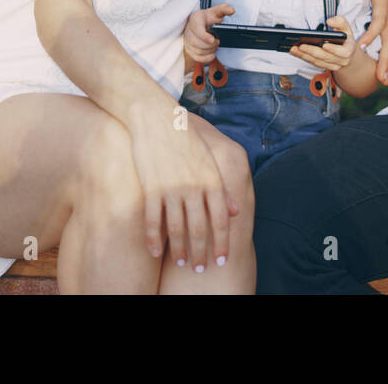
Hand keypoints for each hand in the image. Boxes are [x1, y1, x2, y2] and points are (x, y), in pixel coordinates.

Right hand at [126, 104, 239, 271]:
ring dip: (180, 250)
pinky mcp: (151, 187)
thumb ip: (222, 187)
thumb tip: (236, 211)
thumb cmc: (184, 138)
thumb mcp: (209, 159)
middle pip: (200, 229)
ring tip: (182, 263)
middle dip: (201, 253)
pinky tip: (155, 252)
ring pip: (177, 229)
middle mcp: (194, 187)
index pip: (221, 220)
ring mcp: (171, 188)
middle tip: (200, 269)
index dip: (222, 243)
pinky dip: (154, 240)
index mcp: (211, 179)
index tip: (221, 260)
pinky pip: (153, 221)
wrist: (155, 117)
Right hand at [183, 4, 233, 64]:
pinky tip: (212, 52)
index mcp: (195, 18)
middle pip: (197, 42)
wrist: (202, 26)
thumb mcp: (216, 12)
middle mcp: (188, 30)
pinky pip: (198, 58)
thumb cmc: (209, 19)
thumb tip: (232, 10)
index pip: (196, 28)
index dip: (204, 36)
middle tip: (217, 41)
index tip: (212, 39)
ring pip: (198, 51)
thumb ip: (224, 9)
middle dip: (210, 44)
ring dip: (210, 50)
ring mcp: (187, 41)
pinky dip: (207, 57)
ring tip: (215, 45)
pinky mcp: (189, 50)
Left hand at [289, 15, 355, 71]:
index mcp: (349, 50)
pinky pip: (313, 63)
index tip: (324, 45)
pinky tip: (296, 52)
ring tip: (294, 49)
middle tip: (302, 45)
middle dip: (312, 51)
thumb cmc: (345, 38)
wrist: (347, 51)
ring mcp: (333, 65)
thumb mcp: (346, 27)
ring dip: (305, 56)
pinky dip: (304, 57)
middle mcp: (342, 61)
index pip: (343, 53)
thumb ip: (340, 21)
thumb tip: (330, 21)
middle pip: (326, 57)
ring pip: (318, 62)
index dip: (334, 50)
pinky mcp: (325, 67)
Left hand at [357, 0, 387, 83]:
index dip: (372, 33)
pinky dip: (385, 53)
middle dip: (384, 59)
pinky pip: (386, 38)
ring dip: (386, 61)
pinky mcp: (386, 16)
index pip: (380, 20)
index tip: (361, 45)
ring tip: (383, 79)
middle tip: (381, 78)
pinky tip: (383, 66)